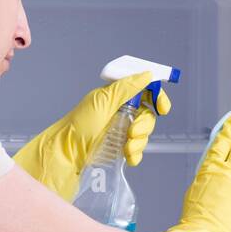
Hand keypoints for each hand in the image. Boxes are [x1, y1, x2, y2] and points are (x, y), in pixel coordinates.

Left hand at [12, 70, 171, 202]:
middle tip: (132, 132)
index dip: (158, 98)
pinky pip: (137, 151)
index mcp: (119, 97)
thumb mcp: (102, 101)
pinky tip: (129, 157)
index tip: (162, 108)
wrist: (68, 152)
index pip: (147, 93)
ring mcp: (122, 131)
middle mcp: (122, 113)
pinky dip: (136, 155)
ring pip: (144, 134)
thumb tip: (147, 74)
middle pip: (149, 115)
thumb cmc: (79, 124)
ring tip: (126, 147)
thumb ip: (126, 87)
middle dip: (145, 125)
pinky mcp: (119, 148)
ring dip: (139, 142)